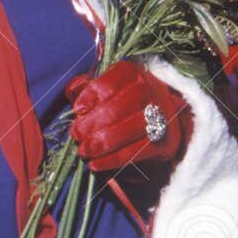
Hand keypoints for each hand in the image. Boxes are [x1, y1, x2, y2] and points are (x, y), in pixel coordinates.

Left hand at [66, 61, 191, 171]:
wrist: (160, 114)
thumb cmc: (121, 97)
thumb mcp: (106, 86)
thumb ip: (87, 89)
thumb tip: (74, 98)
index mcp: (132, 74)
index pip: (110, 83)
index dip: (91, 96)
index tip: (77, 109)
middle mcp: (149, 91)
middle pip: (120, 107)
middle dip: (94, 123)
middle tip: (76, 134)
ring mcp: (160, 116)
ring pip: (130, 130)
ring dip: (103, 143)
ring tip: (83, 150)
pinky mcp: (163, 140)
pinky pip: (137, 151)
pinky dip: (114, 159)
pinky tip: (95, 164)